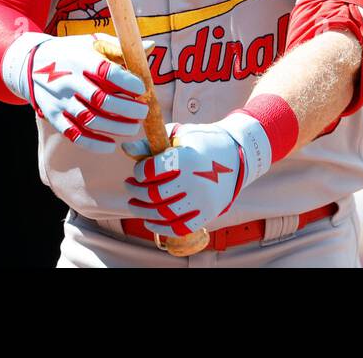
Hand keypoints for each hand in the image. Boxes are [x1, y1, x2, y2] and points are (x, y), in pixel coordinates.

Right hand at [6, 33, 150, 153]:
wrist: (31, 64)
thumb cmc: (71, 52)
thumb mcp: (91, 42)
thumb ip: (119, 47)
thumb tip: (150, 47)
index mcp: (80, 59)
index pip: (106, 72)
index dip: (127, 82)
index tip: (142, 88)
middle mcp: (68, 80)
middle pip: (101, 100)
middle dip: (127, 109)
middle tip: (143, 111)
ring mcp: (60, 100)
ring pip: (90, 120)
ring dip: (116, 127)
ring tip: (133, 127)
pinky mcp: (54, 116)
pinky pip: (74, 134)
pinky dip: (94, 143)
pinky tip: (111, 145)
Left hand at [122, 118, 266, 236]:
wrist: (236, 155)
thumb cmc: (200, 143)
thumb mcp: (178, 135)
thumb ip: (150, 144)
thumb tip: (125, 149)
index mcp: (186, 157)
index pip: (150, 171)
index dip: (138, 171)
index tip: (138, 170)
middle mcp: (195, 180)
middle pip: (154, 194)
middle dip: (136, 191)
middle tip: (129, 186)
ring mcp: (202, 200)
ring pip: (163, 213)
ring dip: (143, 211)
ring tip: (134, 204)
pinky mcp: (208, 214)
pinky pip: (179, 227)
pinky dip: (161, 228)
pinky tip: (149, 221)